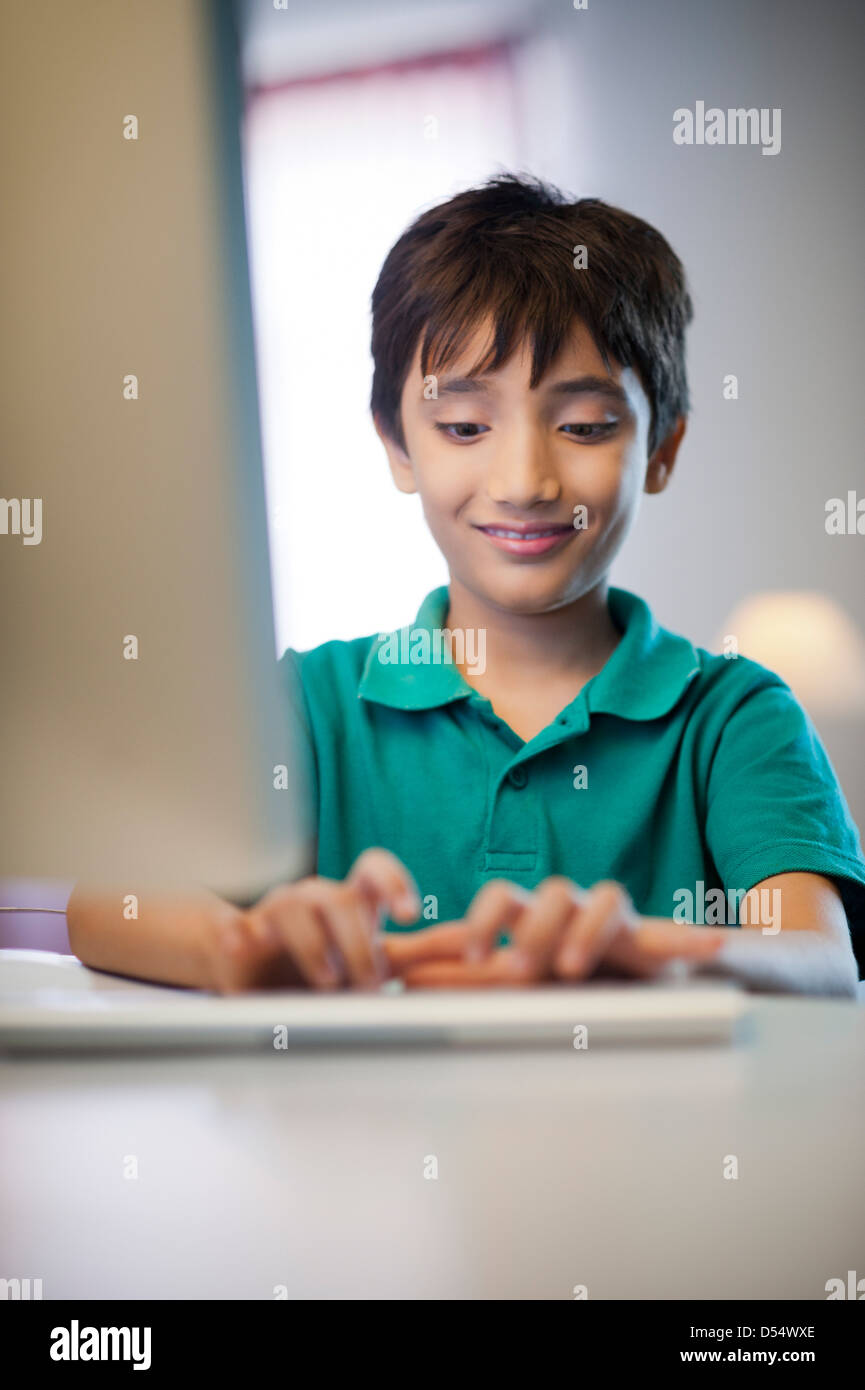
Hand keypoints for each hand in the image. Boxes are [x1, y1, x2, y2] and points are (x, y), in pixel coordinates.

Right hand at [208, 848, 419, 992]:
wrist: (258, 970)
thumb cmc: (330, 959)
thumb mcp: (381, 957)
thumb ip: (429, 950)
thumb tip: (478, 940)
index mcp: (351, 899)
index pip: (373, 870)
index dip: (393, 882)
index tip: (410, 913)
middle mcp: (315, 898)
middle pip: (339, 900)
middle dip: (359, 944)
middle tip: (372, 983)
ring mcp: (274, 912)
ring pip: (293, 908)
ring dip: (315, 947)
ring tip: (329, 980)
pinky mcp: (239, 936)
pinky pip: (234, 926)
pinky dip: (235, 933)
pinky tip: (239, 944)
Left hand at [385, 878, 724, 987]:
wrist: (622, 981)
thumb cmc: (549, 976)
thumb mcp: (492, 977)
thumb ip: (442, 972)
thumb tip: (384, 965)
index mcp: (527, 919)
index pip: (500, 903)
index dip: (484, 924)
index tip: (474, 960)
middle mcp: (567, 911)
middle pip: (547, 894)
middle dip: (533, 927)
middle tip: (518, 970)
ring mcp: (607, 921)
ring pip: (598, 898)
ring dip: (583, 930)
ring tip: (571, 968)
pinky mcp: (649, 943)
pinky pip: (668, 930)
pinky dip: (687, 937)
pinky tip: (708, 943)